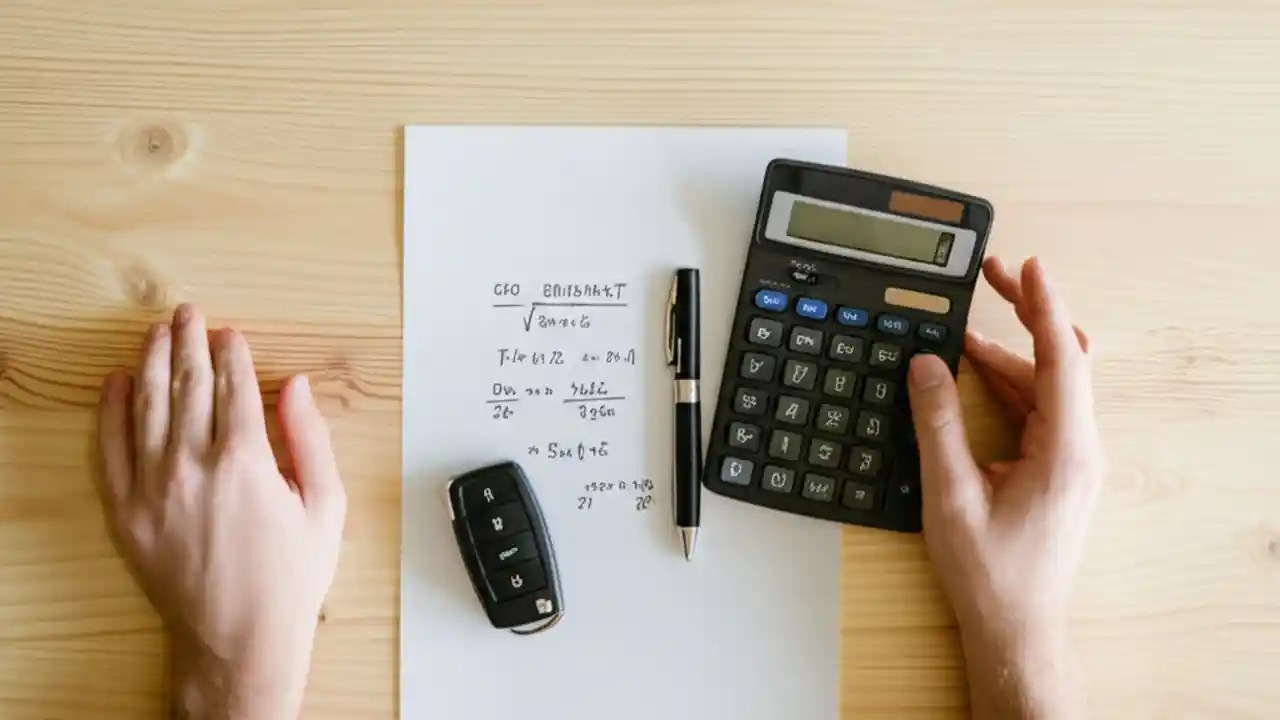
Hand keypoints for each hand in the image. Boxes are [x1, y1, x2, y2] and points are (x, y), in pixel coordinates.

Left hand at [95, 305, 346, 719]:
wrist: (240, 638)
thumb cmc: (291, 576)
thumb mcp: (325, 505)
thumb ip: (311, 439)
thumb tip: (296, 387)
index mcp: (247, 460)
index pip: (234, 386)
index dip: (233, 352)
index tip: (232, 332)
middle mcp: (194, 465)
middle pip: (189, 384)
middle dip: (190, 341)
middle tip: (189, 313)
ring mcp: (154, 487)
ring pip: (148, 406)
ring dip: (152, 362)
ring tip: (156, 332)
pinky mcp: (127, 512)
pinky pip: (111, 448)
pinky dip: (111, 410)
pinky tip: (117, 383)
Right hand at [906, 257, 1103, 719]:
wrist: (1016, 628)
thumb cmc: (990, 574)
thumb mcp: (951, 495)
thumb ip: (936, 425)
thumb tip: (926, 366)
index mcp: (1065, 449)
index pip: (1060, 359)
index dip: (1043, 307)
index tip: (1028, 267)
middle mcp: (1077, 447)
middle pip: (1058, 361)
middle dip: (1025, 316)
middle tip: (990, 278)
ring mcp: (1069, 458)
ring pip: (1044, 385)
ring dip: (1006, 354)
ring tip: (959, 332)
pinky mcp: (1055, 468)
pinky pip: (1036, 408)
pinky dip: (1005, 383)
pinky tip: (970, 374)